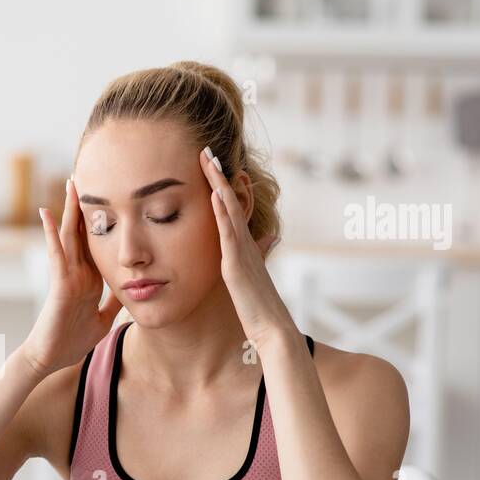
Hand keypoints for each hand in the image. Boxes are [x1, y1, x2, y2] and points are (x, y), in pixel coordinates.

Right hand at [21, 176, 121, 376]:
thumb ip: (113, 304)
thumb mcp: (102, 319)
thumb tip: (130, 293)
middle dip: (86, 207)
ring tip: (70, 183)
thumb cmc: (71, 342)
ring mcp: (66, 276)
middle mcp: (77, 273)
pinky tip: (47, 213)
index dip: (103, 223)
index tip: (112, 200)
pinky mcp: (59, 284)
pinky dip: (51, 233)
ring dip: (69, 209)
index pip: (97, 245)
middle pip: (83, 233)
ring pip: (69, 236)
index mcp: (88, 280)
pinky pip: (56, 253)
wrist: (51, 360)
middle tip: (90, 178)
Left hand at [199, 146, 294, 352]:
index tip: (211, 166)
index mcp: (244, 246)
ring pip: (229, 210)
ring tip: (208, 160)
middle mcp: (244, 243)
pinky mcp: (235, 264)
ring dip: (219, 184)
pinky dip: (222, 211)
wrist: (272, 329)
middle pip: (230, 202)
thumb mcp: (255, 275)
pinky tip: (215, 193)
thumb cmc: (261, 306)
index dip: (222, 187)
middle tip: (206, 151)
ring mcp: (241, 252)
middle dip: (218, 176)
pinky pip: (228, 232)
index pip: (230, 209)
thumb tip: (269, 238)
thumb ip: (260, 254)